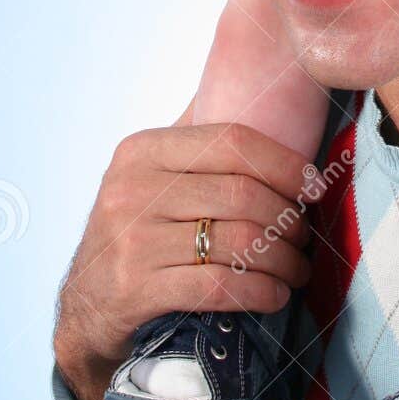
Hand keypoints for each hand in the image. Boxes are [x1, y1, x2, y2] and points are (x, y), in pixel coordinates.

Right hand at [54, 123, 318, 399]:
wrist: (85, 308)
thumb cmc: (137, 232)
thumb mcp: (152, 174)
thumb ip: (198, 138)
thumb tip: (265, 92)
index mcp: (143, 150)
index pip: (233, 141)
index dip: (284, 163)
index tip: (313, 187)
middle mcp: (132, 188)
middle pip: (241, 194)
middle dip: (288, 219)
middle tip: (305, 238)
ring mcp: (131, 240)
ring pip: (237, 242)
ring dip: (283, 260)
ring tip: (297, 270)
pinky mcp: (135, 290)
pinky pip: (219, 286)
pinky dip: (260, 292)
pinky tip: (275, 296)